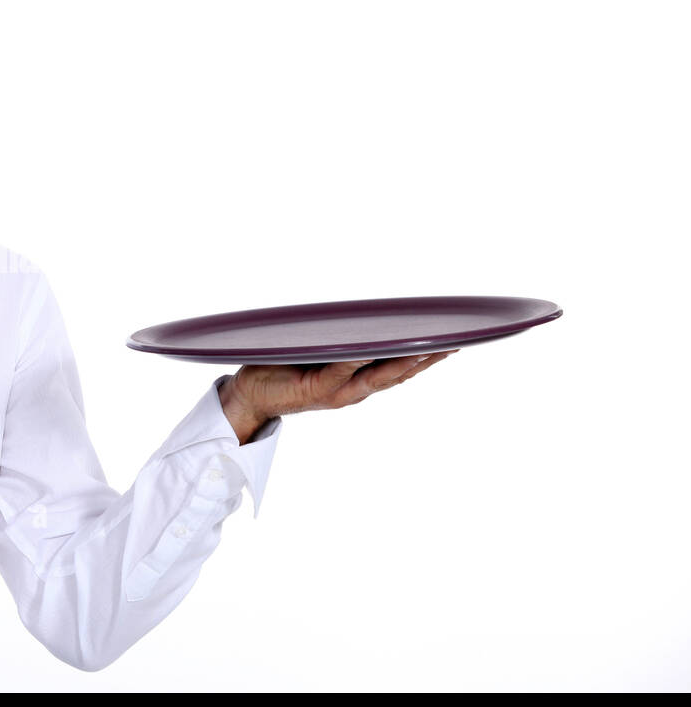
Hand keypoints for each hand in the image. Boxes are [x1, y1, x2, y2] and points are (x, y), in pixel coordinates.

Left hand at [218, 350, 458, 441]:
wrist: (249, 397)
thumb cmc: (281, 368)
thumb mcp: (318, 350)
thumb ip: (340, 337)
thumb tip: (356, 309)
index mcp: (357, 380)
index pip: (400, 367)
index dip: (427, 356)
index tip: (455, 339)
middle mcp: (353, 389)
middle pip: (400, 373)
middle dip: (429, 358)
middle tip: (458, 341)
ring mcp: (337, 392)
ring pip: (378, 376)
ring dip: (403, 362)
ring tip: (430, 346)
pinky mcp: (317, 390)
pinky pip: (341, 371)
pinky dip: (356, 359)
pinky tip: (370, 346)